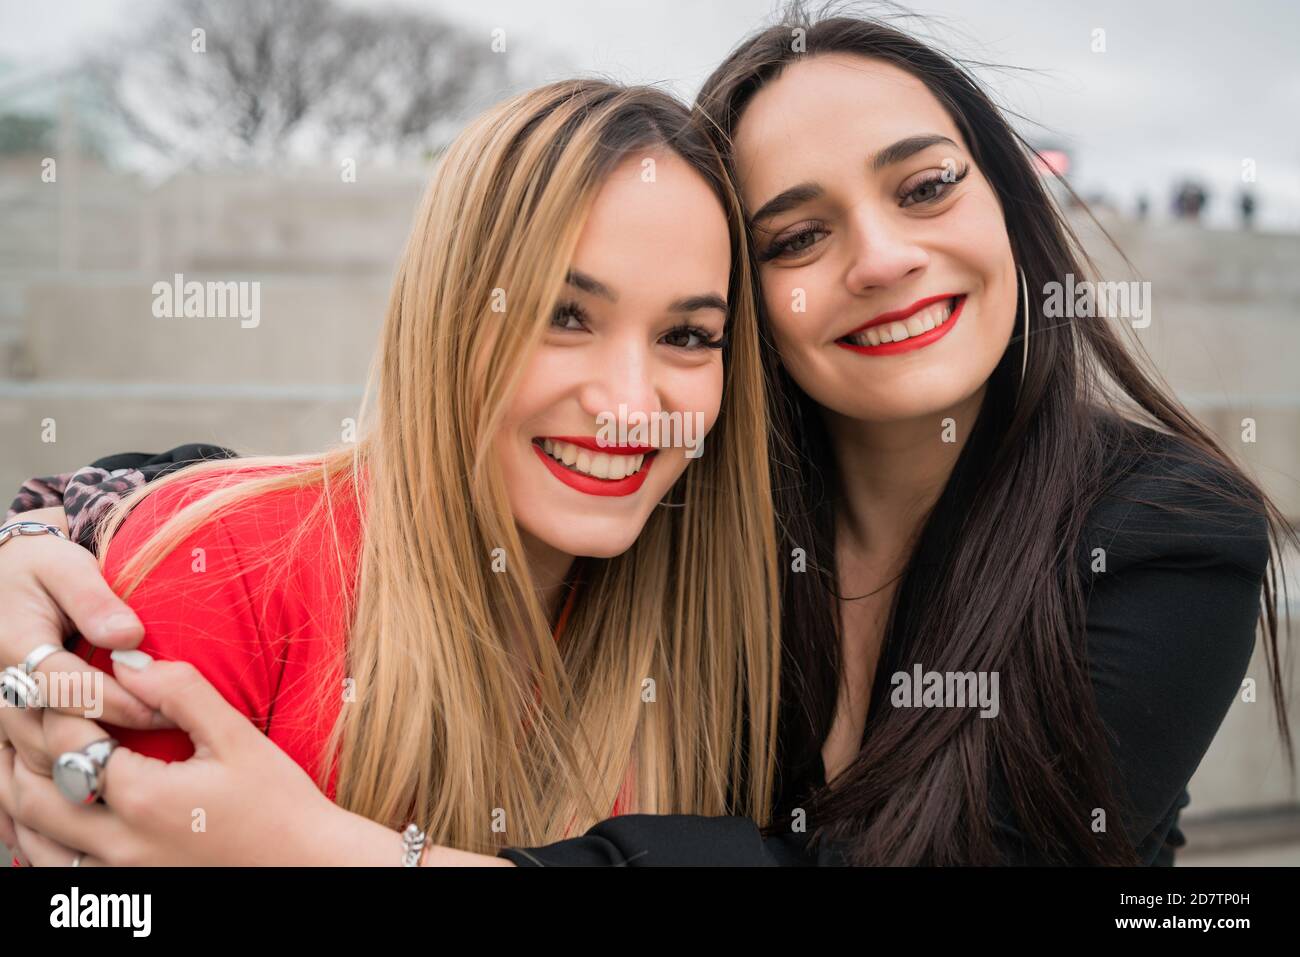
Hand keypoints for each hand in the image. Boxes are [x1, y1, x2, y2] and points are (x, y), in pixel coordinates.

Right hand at [0, 506, 168, 771]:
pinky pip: (14, 774)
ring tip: (133, 781)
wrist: (3, 579)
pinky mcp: (1, 729)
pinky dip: (42, 794)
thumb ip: (94, 600)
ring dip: (78, 773)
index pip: (65, 686)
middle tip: (153, 757)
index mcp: (16, 644)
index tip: (161, 710)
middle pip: (46, 734)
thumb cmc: (41, 569)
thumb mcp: (66, 566)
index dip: (116, 702)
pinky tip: (85, 804)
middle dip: (101, 746)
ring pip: (32, 761)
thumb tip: (128, 636)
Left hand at [0, 652, 341, 864]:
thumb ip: (181, 693)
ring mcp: (115, 876)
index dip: (54, 703)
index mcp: (144, 797)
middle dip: (20, 741)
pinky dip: (32, 834)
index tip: (52, 675)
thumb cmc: (279, 803)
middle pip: (31, 788)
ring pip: (30, 833)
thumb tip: (127, 660)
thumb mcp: (237, 737)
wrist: (308, 867)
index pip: (68, 741)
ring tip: (14, 749)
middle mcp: (117, 843)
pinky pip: (50, 869)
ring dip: (15, 788)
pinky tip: (39, 809)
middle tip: (19, 704)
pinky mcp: (123, 895)